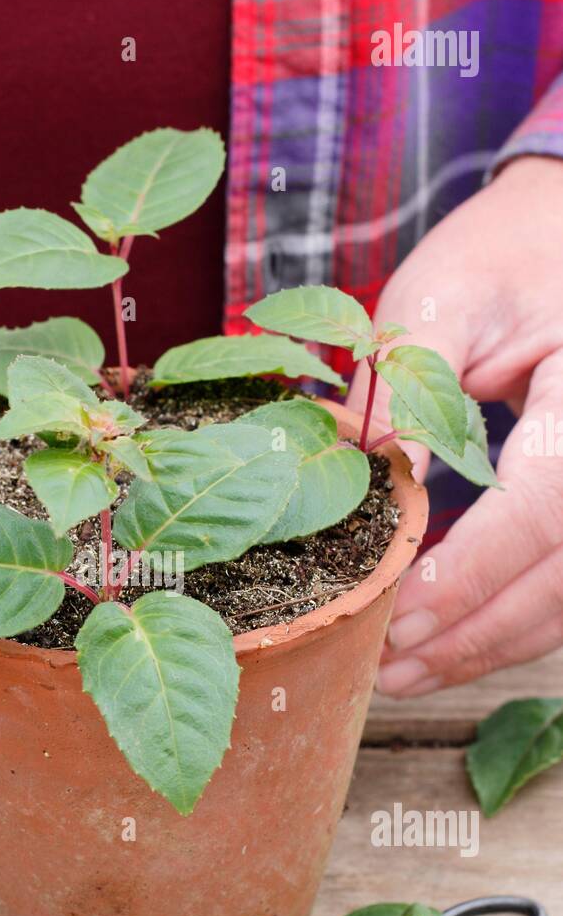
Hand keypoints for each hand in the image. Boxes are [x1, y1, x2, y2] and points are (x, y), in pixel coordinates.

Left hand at [348, 156, 562, 696]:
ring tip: (408, 676)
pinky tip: (454, 645)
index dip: (474, 571)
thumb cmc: (501, 258)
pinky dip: (515, 624)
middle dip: (475, 633)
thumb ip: (408, 385)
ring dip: (493, 646)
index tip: (401, 617)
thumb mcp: (443, 298)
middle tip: (388, 671)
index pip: (545, 505)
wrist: (556, 239)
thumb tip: (370, 475)